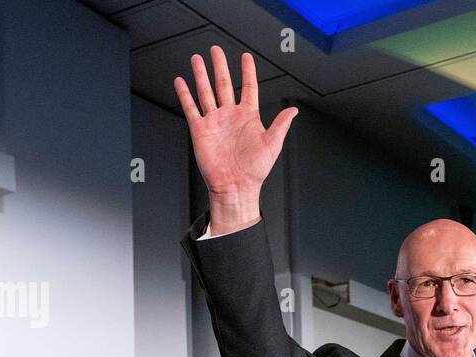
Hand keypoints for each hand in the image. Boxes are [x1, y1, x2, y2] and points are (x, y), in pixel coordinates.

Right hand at [174, 48, 297, 234]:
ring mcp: (214, 121)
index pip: (248, 88)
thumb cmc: (254, 171)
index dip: (248, 72)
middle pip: (223, 84)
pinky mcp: (200, 130)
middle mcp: (230, 116)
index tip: (246, 57)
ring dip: (201, 75)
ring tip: (197, 59)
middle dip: (219, 66)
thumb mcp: (272, 145)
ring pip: (206, 92)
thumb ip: (281, 125)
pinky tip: (181, 82)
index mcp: (248, 117)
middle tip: (216, 50)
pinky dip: (185, 94)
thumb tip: (294, 110)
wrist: (235, 187)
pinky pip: (191, 108)